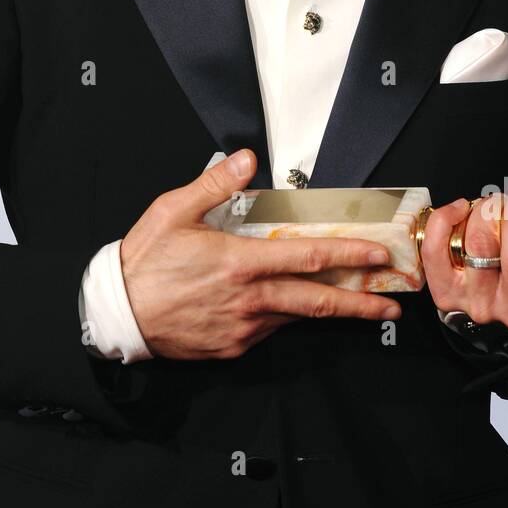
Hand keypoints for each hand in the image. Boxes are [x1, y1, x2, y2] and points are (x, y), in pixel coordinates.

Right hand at [119, 149, 402, 359]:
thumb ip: (215, 184)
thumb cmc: (143, 261)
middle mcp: (248, 299)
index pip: (307, 257)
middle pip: (317, 301)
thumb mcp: (173, 211)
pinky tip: (296, 311)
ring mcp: (242, 328)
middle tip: (392, 305)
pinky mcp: (231, 347)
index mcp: (239, 262)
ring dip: (331, 314)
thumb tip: (246, 159)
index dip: (348, 255)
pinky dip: (287, 319)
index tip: (377, 255)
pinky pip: (269, 331)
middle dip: (360, 303)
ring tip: (361, 311)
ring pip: (296, 317)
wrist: (116, 314)